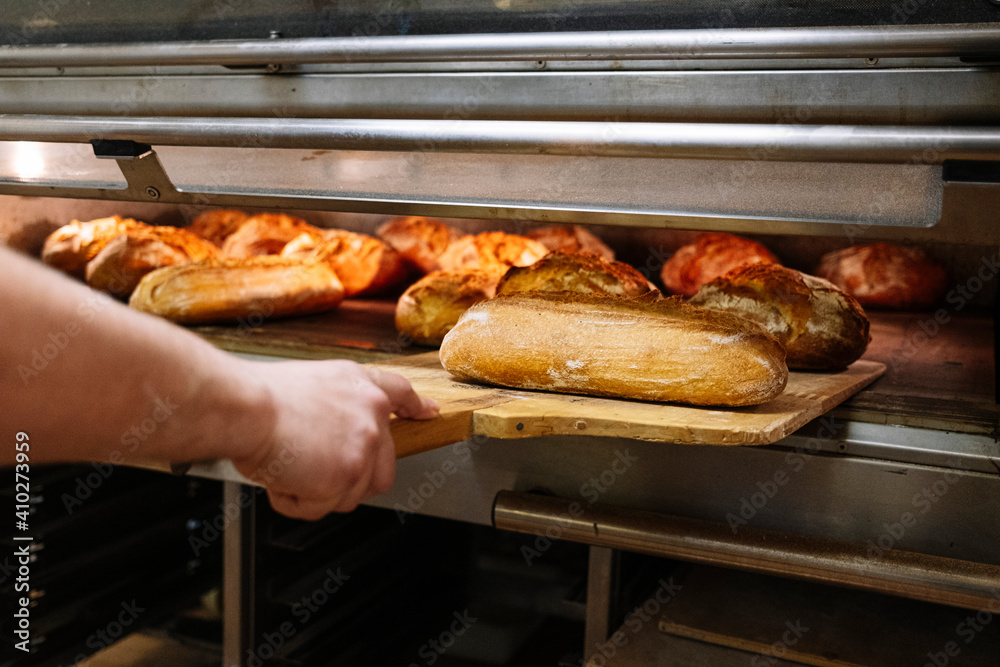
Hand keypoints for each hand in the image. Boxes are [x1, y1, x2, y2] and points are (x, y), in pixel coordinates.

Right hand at [231, 359, 437, 519]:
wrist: (246, 408)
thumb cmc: (260, 397)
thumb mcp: (311, 384)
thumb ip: (337, 409)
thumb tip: (334, 438)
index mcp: (360, 386)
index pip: (399, 394)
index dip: (414, 407)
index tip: (428, 413)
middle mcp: (371, 415)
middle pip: (380, 469)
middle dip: (349, 480)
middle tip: (313, 470)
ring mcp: (363, 447)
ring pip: (350, 494)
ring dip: (315, 492)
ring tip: (289, 466)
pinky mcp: (347, 476)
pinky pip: (319, 508)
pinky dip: (295, 502)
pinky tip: (282, 477)